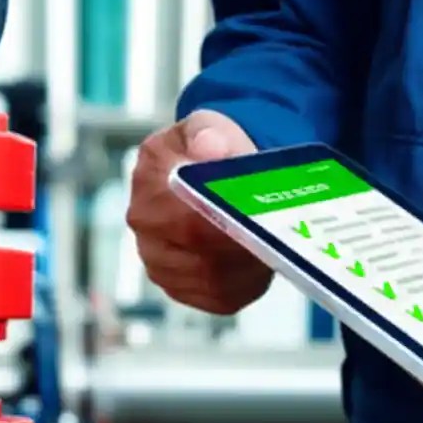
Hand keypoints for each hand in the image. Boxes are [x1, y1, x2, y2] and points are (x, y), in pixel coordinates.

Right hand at [126, 110, 272, 314]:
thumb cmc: (210, 146)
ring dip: (248, 268)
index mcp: (149, 179)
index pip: (187, 215)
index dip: (225, 223)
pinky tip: (260, 265)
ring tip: (273, 248)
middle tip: (278, 238)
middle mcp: (144, 224)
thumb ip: (211, 133)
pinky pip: (217, 297)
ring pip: (211, 280)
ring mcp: (158, 261)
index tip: (257, 219)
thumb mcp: (210, 125)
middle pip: (201, 253)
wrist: (207, 167)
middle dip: (243, 248)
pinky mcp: (180, 288)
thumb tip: (211, 150)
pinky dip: (245, 285)